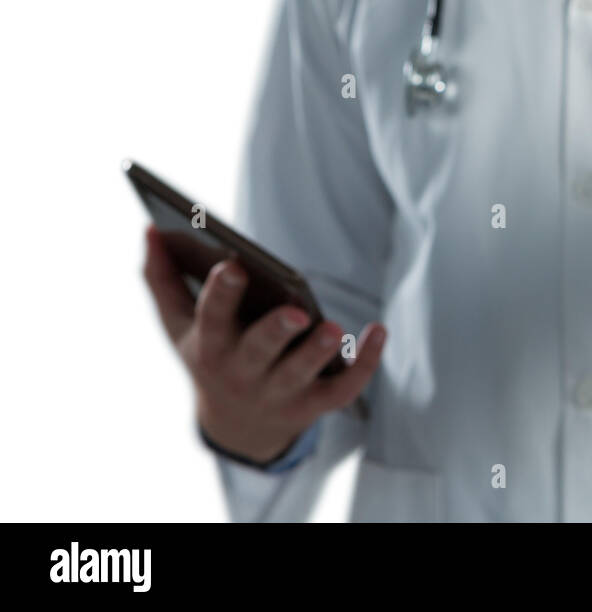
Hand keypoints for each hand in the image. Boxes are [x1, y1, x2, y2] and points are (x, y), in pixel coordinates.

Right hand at [142, 225, 385, 463]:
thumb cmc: (210, 355)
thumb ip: (162, 278)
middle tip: (296, 311)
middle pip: (259, 352)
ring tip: (334, 327)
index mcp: (210, 347)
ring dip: (318, 353)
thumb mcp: (179, 324)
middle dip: (275, 333)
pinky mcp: (314, 405)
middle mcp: (243, 373)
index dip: (222, 295)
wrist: (238, 426)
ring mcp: (280, 392)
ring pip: (301, 374)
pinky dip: (365, 363)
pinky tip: (378, 330)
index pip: (212, 320)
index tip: (232, 264)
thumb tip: (150, 228)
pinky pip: (343, 388)